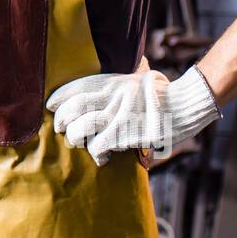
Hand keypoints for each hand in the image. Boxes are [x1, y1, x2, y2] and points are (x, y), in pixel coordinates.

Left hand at [45, 64, 220, 166]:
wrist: (186, 103)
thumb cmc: (163, 94)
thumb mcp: (136, 80)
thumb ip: (118, 88)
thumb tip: (102, 97)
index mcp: (113, 81)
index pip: (77, 86)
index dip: (59, 97)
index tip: (50, 105)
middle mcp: (112, 96)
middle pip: (73, 106)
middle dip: (61, 119)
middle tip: (60, 128)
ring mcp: (119, 114)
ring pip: (80, 127)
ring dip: (75, 137)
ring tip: (79, 142)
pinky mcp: (126, 133)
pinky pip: (98, 146)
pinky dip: (96, 153)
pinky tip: (103, 157)